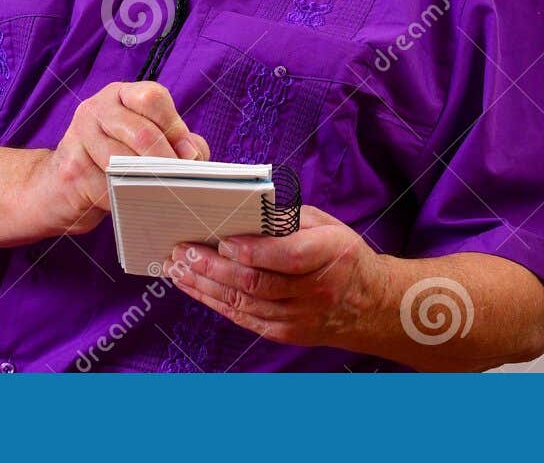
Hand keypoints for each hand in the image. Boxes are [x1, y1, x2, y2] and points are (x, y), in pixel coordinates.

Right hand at [38, 82, 208, 235]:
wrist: (59, 186)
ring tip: (163, 192)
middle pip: (142, 132)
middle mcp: (96, 109)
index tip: (188, 154)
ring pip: (126, 162)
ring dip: (150, 182)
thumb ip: (176, 140)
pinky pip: (109, 187)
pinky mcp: (72, 170)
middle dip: (168, 161)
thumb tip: (194, 155)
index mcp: (120, 95)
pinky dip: (128, 198)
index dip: (175, 127)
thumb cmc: (113, 159)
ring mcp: (79, 137)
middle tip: (181, 180)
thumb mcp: (144, 141)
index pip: (152, 98)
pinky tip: (135, 202)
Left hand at [162, 205, 386, 347]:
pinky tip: (192, 287)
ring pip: (243, 302)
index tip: (223, 240)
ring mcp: (297, 317)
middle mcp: (313, 291)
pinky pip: (242, 317)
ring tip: (177, 267)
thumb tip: (244, 211)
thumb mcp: (326, 225)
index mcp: (329, 255)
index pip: (288, 257)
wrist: (367, 305)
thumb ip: (289, 219)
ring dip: (204, 285)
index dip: (253, 251)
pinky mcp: (283, 332)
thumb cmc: (341, 255)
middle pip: (257, 282)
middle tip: (183, 250)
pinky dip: (213, 302)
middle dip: (213, 267)